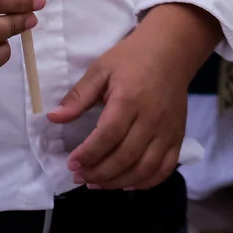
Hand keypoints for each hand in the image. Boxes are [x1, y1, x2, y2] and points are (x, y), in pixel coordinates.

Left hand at [47, 2, 219, 188]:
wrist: (172, 50)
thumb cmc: (133, 58)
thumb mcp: (101, 69)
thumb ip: (78, 96)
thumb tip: (53, 118)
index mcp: (130, 99)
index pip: (108, 136)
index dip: (88, 154)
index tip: (71, 163)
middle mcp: (152, 118)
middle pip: (125, 157)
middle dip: (98, 172)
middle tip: (78, 175)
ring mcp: (168, 130)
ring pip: (145, 168)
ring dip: (118, 182)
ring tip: (96, 182)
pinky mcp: (178, 136)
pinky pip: (165, 168)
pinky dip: (145, 182)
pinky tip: (126, 182)